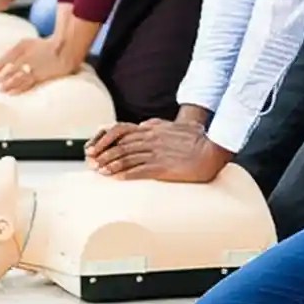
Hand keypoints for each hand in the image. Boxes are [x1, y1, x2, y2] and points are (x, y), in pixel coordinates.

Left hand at [0, 37, 75, 94]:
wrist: (66, 48)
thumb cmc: (48, 44)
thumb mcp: (28, 42)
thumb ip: (16, 50)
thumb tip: (1, 62)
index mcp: (23, 46)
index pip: (6, 58)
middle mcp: (26, 57)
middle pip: (11, 70)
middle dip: (2, 78)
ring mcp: (33, 67)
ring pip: (17, 78)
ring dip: (8, 85)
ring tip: (1, 90)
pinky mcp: (41, 76)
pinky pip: (27, 83)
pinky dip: (18, 89)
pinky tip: (12, 93)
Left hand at [85, 119, 230, 181]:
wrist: (211, 151)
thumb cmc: (196, 140)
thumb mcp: (173, 126)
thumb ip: (156, 124)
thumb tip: (143, 125)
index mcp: (152, 129)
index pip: (121, 130)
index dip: (104, 139)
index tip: (95, 148)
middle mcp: (151, 139)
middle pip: (120, 145)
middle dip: (103, 154)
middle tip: (92, 163)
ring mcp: (156, 152)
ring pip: (126, 157)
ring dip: (110, 165)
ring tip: (100, 172)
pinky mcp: (162, 167)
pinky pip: (139, 170)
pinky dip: (125, 174)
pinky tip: (116, 178)